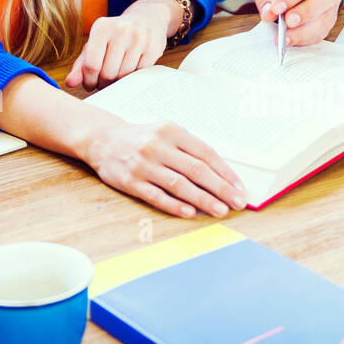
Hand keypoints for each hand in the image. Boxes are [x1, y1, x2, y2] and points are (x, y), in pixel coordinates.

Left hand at [65, 1, 168, 89]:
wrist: (147, 18)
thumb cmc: (115, 36)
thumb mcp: (95, 44)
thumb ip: (81, 64)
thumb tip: (70, 83)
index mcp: (101, 27)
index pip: (91, 65)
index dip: (89, 80)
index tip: (90, 84)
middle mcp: (120, 29)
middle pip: (108, 73)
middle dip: (104, 83)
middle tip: (104, 82)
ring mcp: (138, 37)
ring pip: (124, 75)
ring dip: (118, 82)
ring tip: (116, 76)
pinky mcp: (153, 46)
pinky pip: (139, 74)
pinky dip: (133, 78)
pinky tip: (130, 71)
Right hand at [83, 117, 247, 217]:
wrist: (103, 140)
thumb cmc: (142, 139)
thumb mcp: (166, 133)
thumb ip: (190, 150)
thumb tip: (222, 175)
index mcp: (171, 131)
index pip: (205, 153)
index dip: (225, 172)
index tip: (240, 189)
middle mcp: (158, 146)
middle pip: (195, 169)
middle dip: (220, 188)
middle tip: (237, 203)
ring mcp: (143, 164)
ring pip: (179, 184)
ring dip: (202, 199)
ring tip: (220, 210)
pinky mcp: (130, 181)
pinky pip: (156, 195)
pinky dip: (174, 205)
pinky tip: (189, 212)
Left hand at [253, 0, 342, 47]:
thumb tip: (268, 13)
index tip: (277, 8)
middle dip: (306, 11)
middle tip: (288, 22)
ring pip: (328, 15)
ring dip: (306, 30)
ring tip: (286, 37)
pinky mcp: (331, 15)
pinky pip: (324, 29)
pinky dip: (307, 38)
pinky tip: (293, 39)